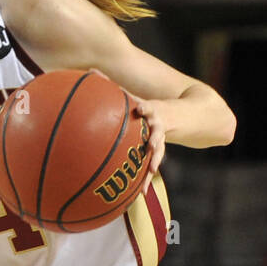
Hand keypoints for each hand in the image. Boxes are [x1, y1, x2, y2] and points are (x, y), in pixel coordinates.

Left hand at [88, 70, 169, 187]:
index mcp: (149, 111)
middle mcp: (157, 126)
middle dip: (156, 138)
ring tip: (152, 172)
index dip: (146, 108)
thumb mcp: (131, 96)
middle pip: (158, 132)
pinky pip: (150, 168)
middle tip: (152, 144)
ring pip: (159, 152)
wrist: (177, 116)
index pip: (148, 107)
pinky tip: (140, 195)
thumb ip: (110, 85)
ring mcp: (160, 140)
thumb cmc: (144, 106)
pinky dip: (145, 181)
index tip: (142, 109)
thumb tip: (88, 70)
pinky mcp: (158, 153)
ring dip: (155, 161)